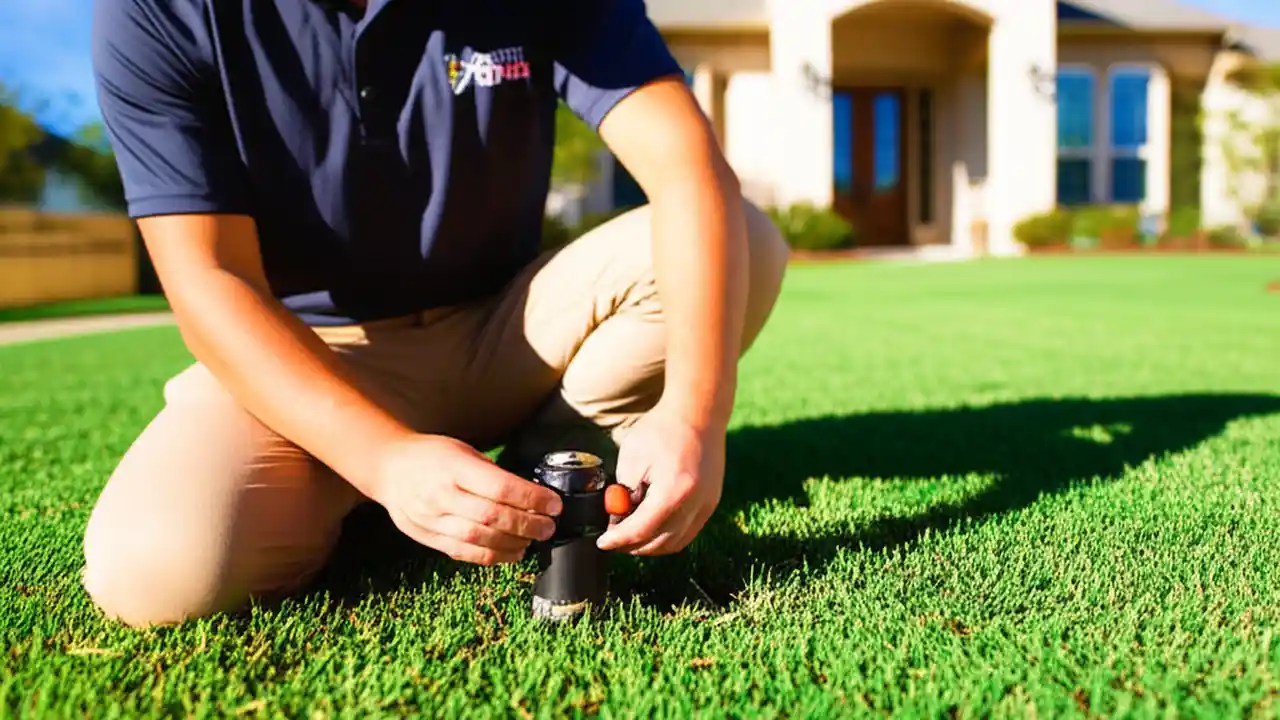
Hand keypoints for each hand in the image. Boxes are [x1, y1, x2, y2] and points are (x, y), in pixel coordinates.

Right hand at [372, 435, 562, 564]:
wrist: (388, 468)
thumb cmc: (431, 456)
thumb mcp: (463, 451)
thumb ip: (491, 473)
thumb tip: (530, 494)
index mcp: (453, 468)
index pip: (499, 487)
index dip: (531, 499)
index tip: (553, 504)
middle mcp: (441, 495)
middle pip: (492, 517)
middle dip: (528, 525)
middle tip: (548, 527)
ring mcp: (432, 519)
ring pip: (479, 540)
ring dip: (513, 544)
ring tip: (532, 540)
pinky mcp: (427, 537)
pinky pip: (464, 553)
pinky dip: (492, 557)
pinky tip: (512, 553)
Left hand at [596, 403, 725, 554]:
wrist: (698, 412)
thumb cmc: (661, 430)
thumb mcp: (632, 458)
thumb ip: (624, 494)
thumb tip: (618, 521)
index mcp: (674, 492)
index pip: (641, 530)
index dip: (617, 539)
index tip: (602, 542)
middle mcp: (696, 503)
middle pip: (659, 542)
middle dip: (633, 545)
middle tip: (614, 539)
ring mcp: (708, 504)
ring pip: (676, 543)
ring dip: (651, 545)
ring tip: (631, 535)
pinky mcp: (712, 502)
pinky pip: (688, 532)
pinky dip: (668, 536)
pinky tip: (652, 528)